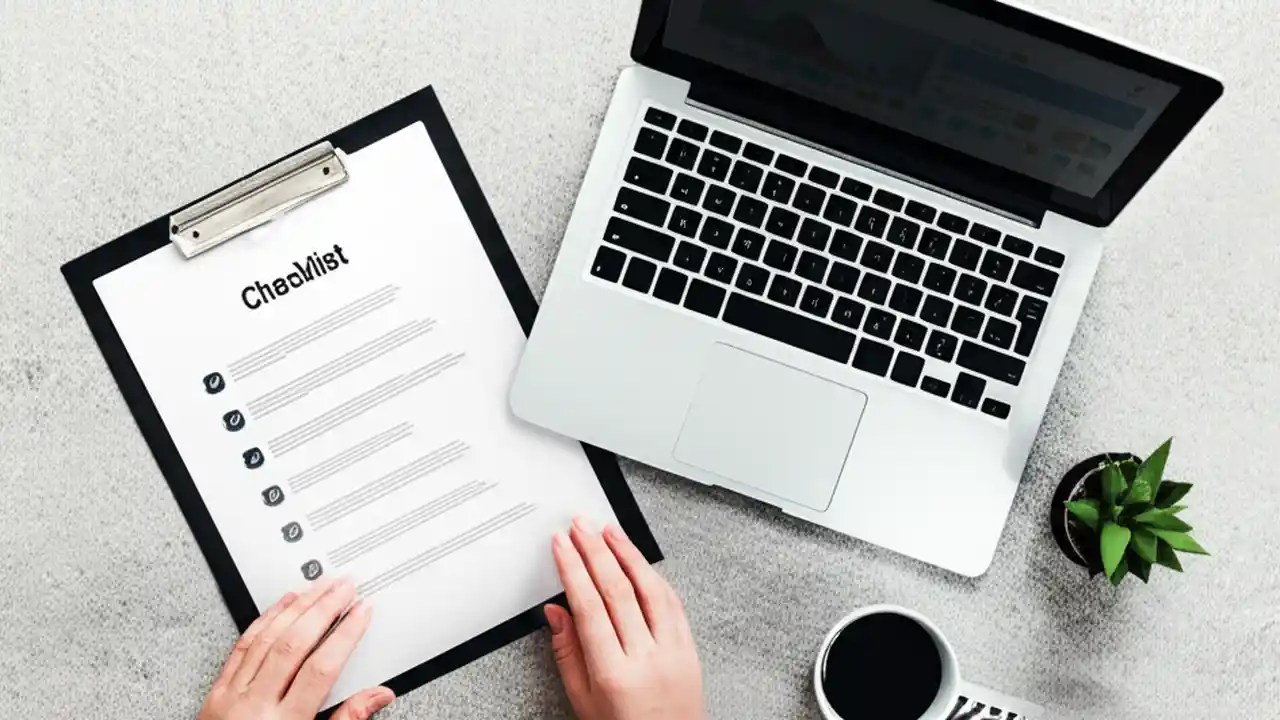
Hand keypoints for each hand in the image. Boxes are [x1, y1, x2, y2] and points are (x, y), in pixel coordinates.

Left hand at [199, 579, 394, 719]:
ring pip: (266, 639)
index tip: (362, 613)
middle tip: (344, 587)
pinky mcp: (217, 692)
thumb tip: (378, 696)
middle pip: (294, 645)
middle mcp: (256, 708)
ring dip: (296, 608)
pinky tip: (282, 605)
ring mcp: (233, 697)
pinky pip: (242, 646)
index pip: (321, 669)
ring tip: (319, 587)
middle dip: (323, 609)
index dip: (345, 635)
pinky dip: (264, 621)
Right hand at [546, 517, 703, 719]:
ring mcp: (673, 651)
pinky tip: (639, 561)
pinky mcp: (690, 648)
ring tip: (609, 531)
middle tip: (580, 525)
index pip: (590, 607)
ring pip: (650, 588)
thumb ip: (568, 652)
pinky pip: (672, 603)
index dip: (573, 568)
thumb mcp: (583, 701)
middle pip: (618, 590)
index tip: (561, 544)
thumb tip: (555, 610)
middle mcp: (647, 659)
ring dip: (628, 553)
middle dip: (596, 550)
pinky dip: (654, 576)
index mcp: (615, 675)